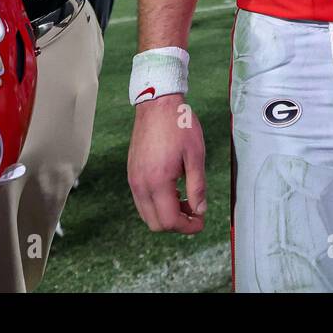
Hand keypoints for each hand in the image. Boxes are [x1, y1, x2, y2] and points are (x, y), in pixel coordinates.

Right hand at [127, 94, 205, 233]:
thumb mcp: (196, 155)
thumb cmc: (179, 126)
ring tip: (185, 200)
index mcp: (158, 181)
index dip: (188, 227)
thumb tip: (200, 210)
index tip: (201, 221)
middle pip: (156, 224)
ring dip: (166, 215)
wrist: (157, 104)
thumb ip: (198, 186)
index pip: (170, 220)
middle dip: (177, 224)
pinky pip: (142, 201)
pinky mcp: (132, 173)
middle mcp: (141, 184)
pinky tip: (173, 190)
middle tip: (195, 212)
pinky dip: (157, 204)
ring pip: (147, 215)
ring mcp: (133, 179)